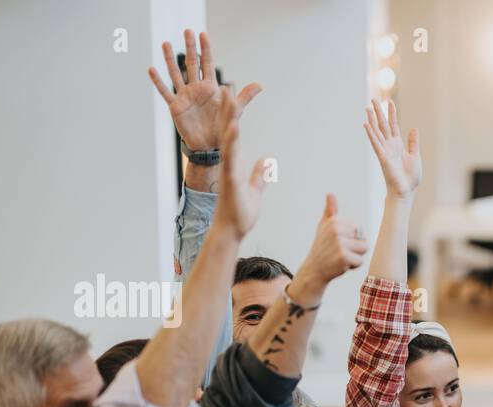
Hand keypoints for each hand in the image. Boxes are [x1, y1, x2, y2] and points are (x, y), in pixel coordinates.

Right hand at [148, 30, 260, 150]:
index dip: (206, 50)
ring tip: (166, 44)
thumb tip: (260, 85)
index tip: (203, 34)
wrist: (210, 145)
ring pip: (176, 74)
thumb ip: (245, 96)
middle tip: (187, 30)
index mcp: (210, 88)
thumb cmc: (223, 127)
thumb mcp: (236, 110)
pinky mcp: (176, 107)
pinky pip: (165, 92)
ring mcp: (185, 96)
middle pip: (192, 64)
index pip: (208, 64)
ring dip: (170, 59)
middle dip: (190, 47)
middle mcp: (196, 89)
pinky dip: (158, 82)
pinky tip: (152, 69)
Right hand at [214, 94, 267, 239]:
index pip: (234, 137)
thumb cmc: (240, 215)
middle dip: (228, 111)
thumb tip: (267, 163)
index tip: (233, 102)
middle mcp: (229, 164)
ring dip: (228, 119)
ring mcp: (228, 170)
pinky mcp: (230, 179)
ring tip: (228, 99)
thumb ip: (259, 176)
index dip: (233, 119)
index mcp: (234, 165)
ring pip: (228, 140)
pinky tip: (234, 127)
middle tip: (226, 89)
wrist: (231, 232)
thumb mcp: (255, 191)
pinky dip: (232, 142)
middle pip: (228, 133)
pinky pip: (230, 157)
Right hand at [295, 195, 369, 286]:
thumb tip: (330, 194)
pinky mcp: (343, 257)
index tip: (337, 242)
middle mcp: (336, 230)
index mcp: (334, 221)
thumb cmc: (321, 247)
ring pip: (364, 249)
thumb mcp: (323, 227)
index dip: (351, 239)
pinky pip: (360, 261)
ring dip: (355, 257)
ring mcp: (339, 243)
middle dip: (354, 248)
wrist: (314, 269)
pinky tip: (341, 265)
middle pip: (363, 238)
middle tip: (338, 251)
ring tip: (341, 258)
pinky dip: (353, 266)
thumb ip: (329, 211)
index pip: (359, 229)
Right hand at [364, 99, 420, 197]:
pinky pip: (375, 143)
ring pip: (377, 132)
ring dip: (371, 120)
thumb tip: (414, 128)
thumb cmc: (410, 177)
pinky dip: (371, 134)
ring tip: (366, 108)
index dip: (392, 113)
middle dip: (378, 112)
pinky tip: (366, 125)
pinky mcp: (382, 157)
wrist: (406, 191)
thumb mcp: (415, 156)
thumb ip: (413, 142)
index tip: (390, 102)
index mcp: (398, 145)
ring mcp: (385, 150)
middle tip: (373, 99)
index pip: (393, 125)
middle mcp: (390, 145)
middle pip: (383, 125)